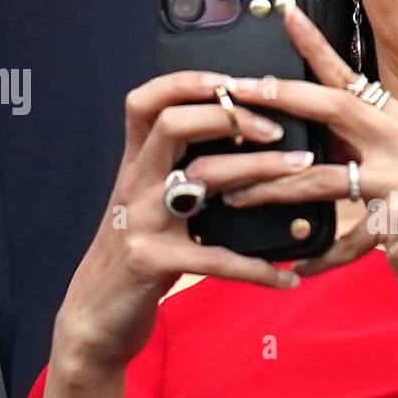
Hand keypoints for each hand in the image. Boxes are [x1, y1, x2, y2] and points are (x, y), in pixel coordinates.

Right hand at [54, 69, 322, 374]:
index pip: (146, 102)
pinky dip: (256, 268)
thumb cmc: (137, 256)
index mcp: (136, 166)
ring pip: (202, 178)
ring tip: (303, 171)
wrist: (93, 317)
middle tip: (277, 129)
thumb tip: (240, 145)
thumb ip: (178, 175)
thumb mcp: (149, 207)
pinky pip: (214, 258)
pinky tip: (286, 279)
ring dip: (259, 170)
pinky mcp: (152, 262)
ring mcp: (141, 222)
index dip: (187, 81)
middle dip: (230, 117)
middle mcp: (135, 184)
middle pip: (174, 124)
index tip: (234, 80)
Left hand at [219, 3, 397, 336]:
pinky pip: (343, 236)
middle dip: (278, 98)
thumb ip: (364, 151)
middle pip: (335, 107)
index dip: (317, 46)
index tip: (285, 13)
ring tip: (233, 195)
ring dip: (271, 186)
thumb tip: (310, 134)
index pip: (355, 79)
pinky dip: (318, 252)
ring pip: (323, 175)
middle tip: (233, 94)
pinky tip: (299, 263)